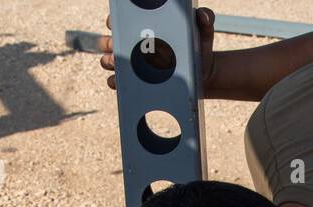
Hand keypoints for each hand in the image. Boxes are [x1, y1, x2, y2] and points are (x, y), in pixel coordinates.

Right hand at [98, 7, 216, 91]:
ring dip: (109, 62)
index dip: (113, 20)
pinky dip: (115, 82)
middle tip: (117, 45)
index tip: (115, 23)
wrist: (203, 77)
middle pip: (108, 41)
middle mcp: (134, 45)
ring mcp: (133, 65)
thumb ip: (205, 19)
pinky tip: (120, 83)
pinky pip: (117, 83)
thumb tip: (203, 15)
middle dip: (107, 42)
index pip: (121, 21)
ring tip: (118, 64)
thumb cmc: (200, 49)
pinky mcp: (136, 84)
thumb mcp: (203, 33)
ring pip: (108, 61)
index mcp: (144, 28)